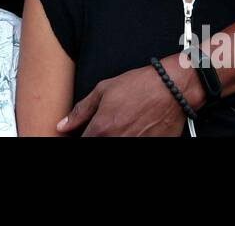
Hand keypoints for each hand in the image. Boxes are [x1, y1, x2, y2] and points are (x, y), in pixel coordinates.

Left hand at [57, 56, 191, 135]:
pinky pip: (136, 148)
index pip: (83, 143)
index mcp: (102, 129)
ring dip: (116, 138)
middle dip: (100, 137)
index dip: (82, 137)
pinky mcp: (152, 147)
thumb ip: (80, 111)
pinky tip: (136, 130)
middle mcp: (117, 141)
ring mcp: (136, 146)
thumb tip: (62, 126)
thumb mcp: (104, 90)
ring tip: (125, 126)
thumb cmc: (139, 85)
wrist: (172, 88)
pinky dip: (134, 139)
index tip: (88, 132)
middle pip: (99, 145)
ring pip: (116, 148)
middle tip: (109, 127)